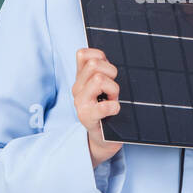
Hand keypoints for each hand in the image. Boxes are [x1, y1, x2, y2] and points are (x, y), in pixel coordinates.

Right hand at [73, 48, 122, 167]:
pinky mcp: (86, 117)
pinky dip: (113, 106)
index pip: (83, 54)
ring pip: (99, 79)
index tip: (108, 72)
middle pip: (94, 64)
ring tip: (113, 100)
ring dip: (113, 89)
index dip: (101, 57)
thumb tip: (108, 57)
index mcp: (81, 78)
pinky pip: (103, 106)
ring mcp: (80, 102)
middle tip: (113, 89)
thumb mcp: (104, 87)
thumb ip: (103, 71)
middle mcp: (77, 88)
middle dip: (111, 73)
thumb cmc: (108, 110)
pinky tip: (115, 110)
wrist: (104, 138)